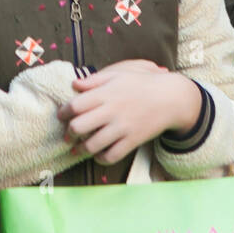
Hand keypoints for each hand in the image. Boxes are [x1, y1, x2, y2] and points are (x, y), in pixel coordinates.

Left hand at [56, 61, 201, 164]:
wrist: (171, 98)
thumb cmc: (143, 83)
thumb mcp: (119, 74)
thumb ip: (95, 79)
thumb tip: (74, 84)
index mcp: (106, 93)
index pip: (75, 105)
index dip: (63, 112)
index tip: (62, 115)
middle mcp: (112, 111)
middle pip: (78, 127)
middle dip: (69, 133)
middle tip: (69, 134)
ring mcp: (123, 128)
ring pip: (92, 145)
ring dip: (81, 149)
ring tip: (78, 149)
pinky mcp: (133, 141)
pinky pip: (111, 156)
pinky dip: (101, 158)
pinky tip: (98, 154)